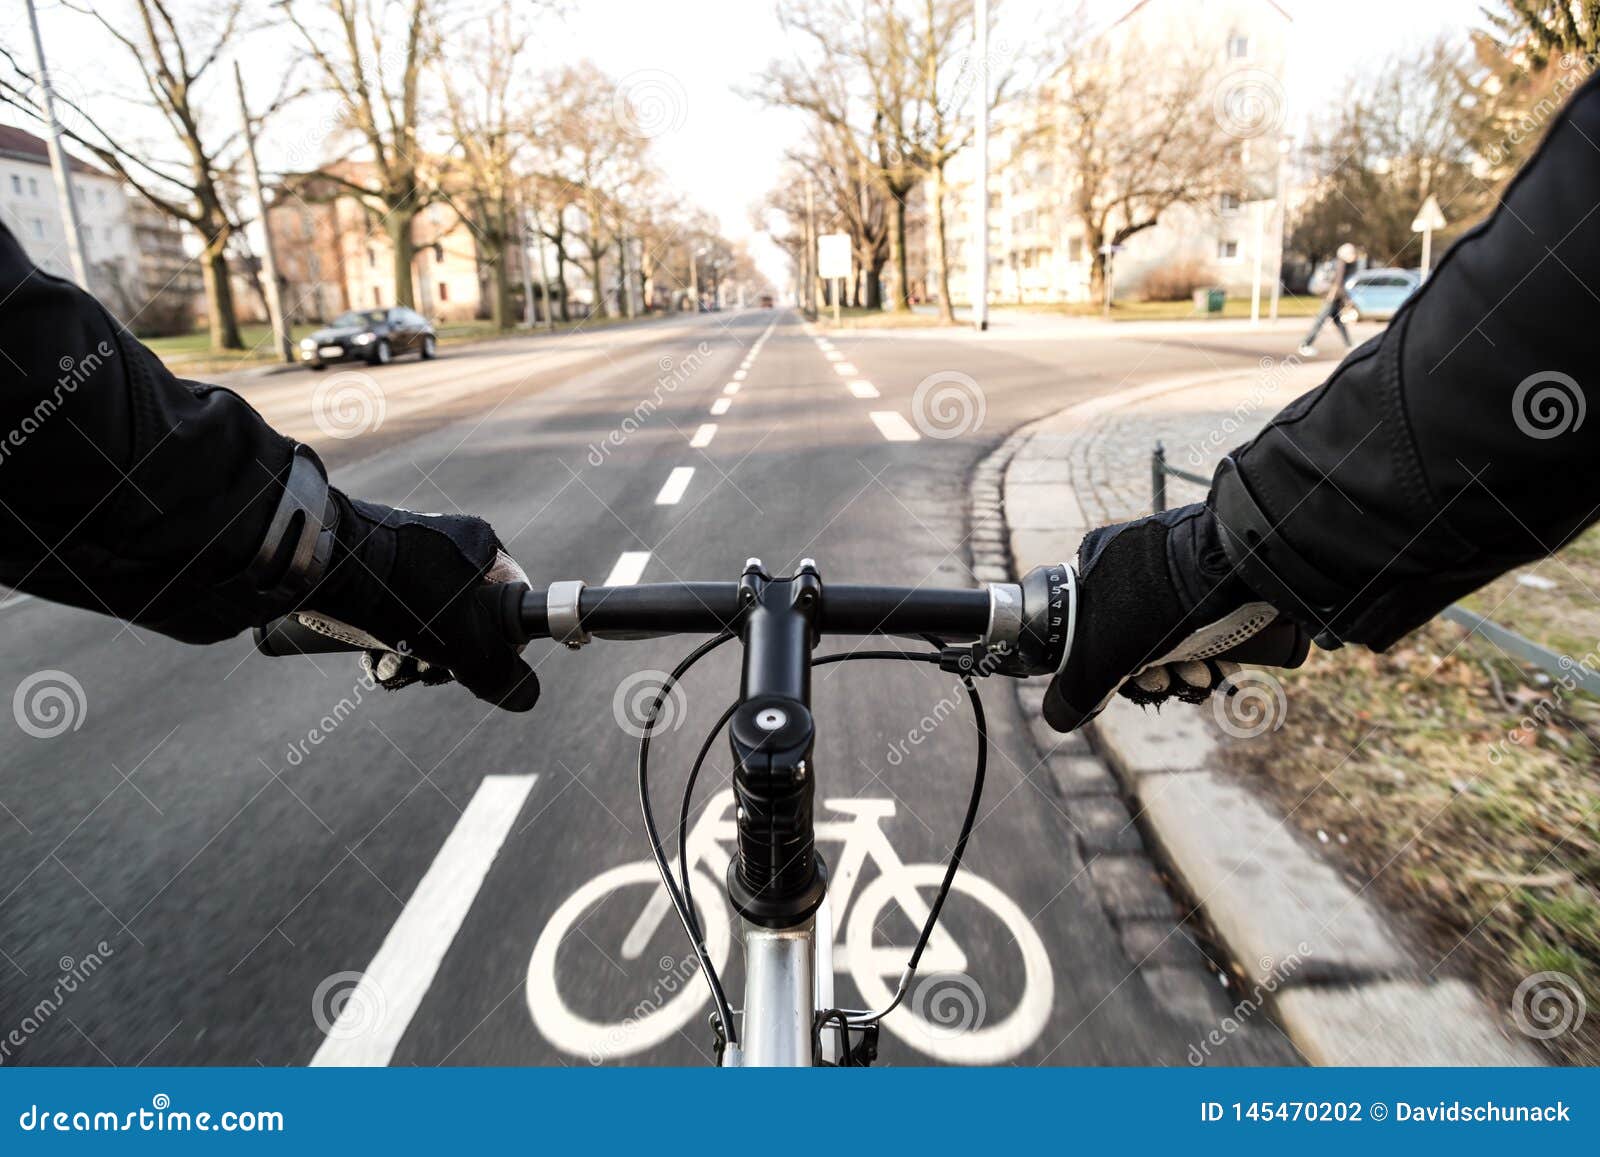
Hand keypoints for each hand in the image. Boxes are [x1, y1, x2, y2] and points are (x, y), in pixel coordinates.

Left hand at [294, 492, 539, 711]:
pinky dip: (385, 644)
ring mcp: (406, 558)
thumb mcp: (459, 641)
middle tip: (427, 669)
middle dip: (444, 660)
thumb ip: (497, 672)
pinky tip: (369, 656)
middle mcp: (447, 547)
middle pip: (465, 623)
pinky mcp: (371, 573)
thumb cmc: (397, 594)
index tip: (477, 664)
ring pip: (426, 626)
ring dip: (411, 659)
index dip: (501, 643)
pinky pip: (392, 617)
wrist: (313, 562)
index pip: (513, 603)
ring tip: (389, 665)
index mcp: (480, 548)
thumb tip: (527, 698)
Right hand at [1041, 503, 1301, 731]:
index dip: (1105, 667)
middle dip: (1155, 674)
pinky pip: (1207, 619)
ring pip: (1174, 632)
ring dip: (1188, 669)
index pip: (1086, 629)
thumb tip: (1058, 717)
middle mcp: (1130, 561)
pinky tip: (1226, 670)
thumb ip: (1076, 691)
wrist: (1239, 563)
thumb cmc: (1160, 605)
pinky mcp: (1214, 573)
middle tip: (1172, 685)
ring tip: (1204, 680)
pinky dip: (1214, 651)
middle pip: (1134, 636)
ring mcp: (1174, 564)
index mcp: (1093, 568)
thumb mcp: (1104, 657)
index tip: (1128, 685)